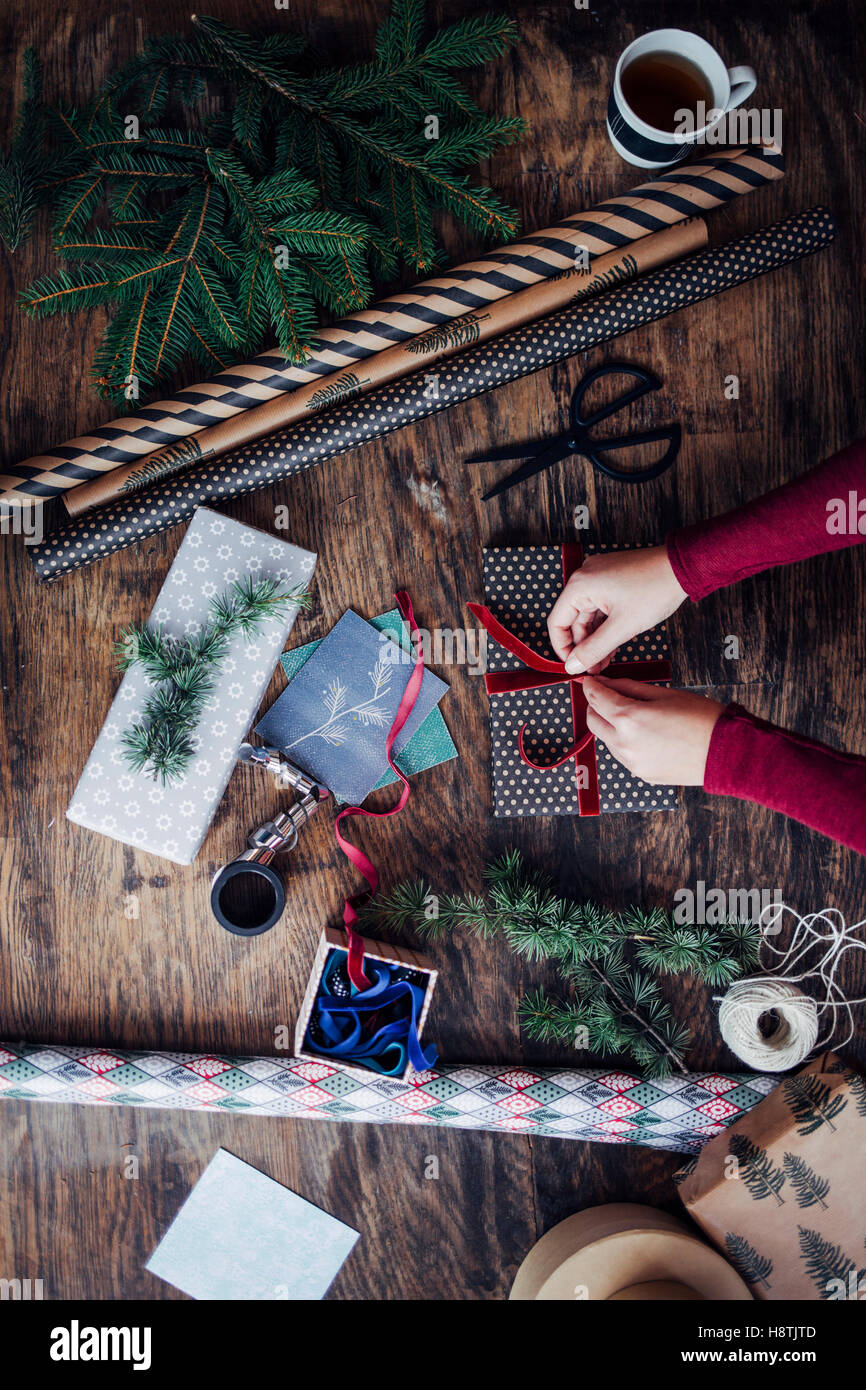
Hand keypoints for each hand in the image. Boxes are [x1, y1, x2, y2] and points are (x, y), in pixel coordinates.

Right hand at [547, 545, 687, 673]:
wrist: (683, 568)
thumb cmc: (656, 588)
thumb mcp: (622, 627)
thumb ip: (594, 649)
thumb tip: (574, 665)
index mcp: (580, 585)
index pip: (557, 623)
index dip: (563, 648)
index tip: (573, 665)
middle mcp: (585, 578)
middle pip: (572, 620)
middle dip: (583, 646)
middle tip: (594, 667)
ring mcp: (598, 577)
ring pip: (588, 616)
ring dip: (595, 639)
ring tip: (605, 660)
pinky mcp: (611, 579)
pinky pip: (600, 607)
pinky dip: (605, 626)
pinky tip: (612, 643)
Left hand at [582, 676, 724, 784]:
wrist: (726, 752)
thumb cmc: (701, 718)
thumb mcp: (664, 693)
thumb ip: (630, 688)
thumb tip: (608, 684)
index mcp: (628, 718)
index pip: (596, 698)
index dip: (591, 686)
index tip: (590, 682)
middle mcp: (624, 743)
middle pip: (593, 721)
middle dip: (595, 706)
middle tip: (606, 696)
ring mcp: (632, 762)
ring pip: (605, 740)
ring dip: (609, 725)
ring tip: (632, 715)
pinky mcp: (641, 774)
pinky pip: (622, 755)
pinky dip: (623, 742)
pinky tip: (643, 734)